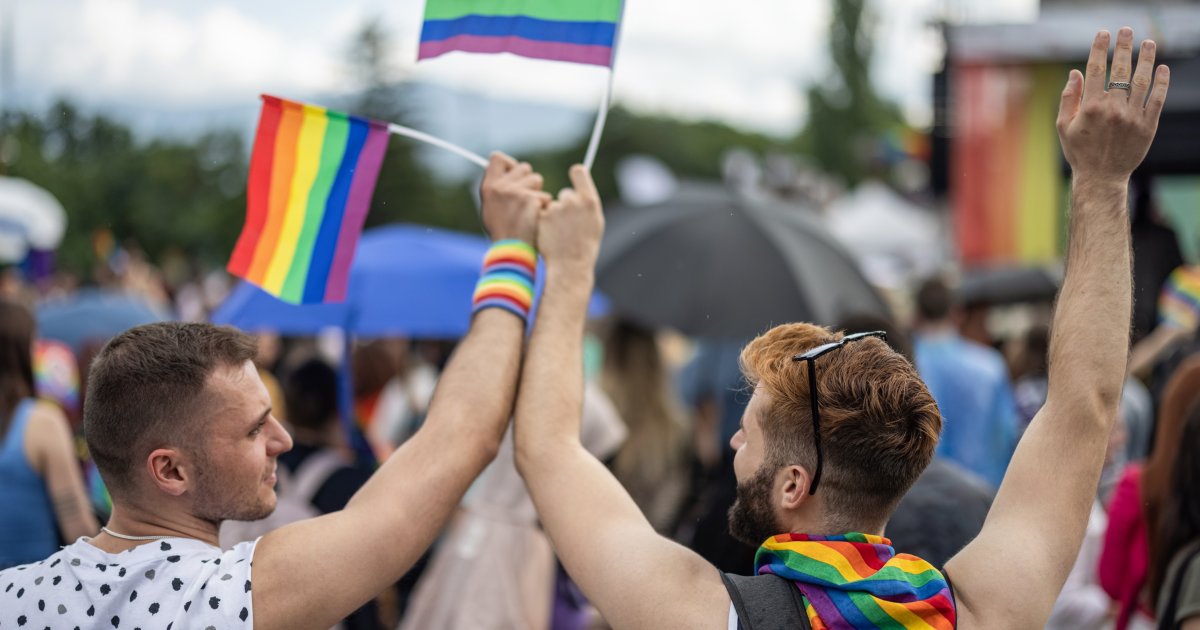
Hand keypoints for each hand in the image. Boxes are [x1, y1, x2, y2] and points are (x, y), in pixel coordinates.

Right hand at [480, 152, 549, 243]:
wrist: (512, 255)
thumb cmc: (504, 235)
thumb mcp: (491, 210)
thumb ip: (498, 190)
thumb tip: (507, 168)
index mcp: (488, 188)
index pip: (498, 158)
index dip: (509, 165)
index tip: (514, 176)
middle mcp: (500, 187)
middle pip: (523, 167)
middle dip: (528, 181)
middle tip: (524, 202)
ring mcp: (515, 192)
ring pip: (537, 179)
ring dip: (537, 194)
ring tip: (530, 213)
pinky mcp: (530, 200)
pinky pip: (545, 197)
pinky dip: (544, 208)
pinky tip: (536, 221)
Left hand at [538, 165, 604, 272]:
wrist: (569, 266)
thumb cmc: (584, 247)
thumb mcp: (594, 223)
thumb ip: (587, 203)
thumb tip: (580, 186)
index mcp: (590, 201)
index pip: (580, 172)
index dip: (577, 174)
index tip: (575, 175)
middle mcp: (573, 201)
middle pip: (566, 194)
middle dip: (565, 205)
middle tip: (569, 225)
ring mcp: (556, 209)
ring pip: (552, 206)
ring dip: (554, 216)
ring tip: (560, 234)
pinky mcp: (542, 217)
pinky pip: (542, 214)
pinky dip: (544, 223)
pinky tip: (550, 236)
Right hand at [1057, 28, 1168, 180]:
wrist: (1101, 177)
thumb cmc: (1080, 152)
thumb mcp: (1064, 126)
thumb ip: (1069, 98)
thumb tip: (1076, 73)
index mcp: (1090, 107)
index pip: (1096, 70)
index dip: (1100, 48)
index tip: (1104, 34)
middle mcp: (1113, 109)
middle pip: (1120, 70)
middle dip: (1124, 47)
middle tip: (1127, 31)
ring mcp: (1133, 117)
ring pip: (1142, 81)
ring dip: (1146, 59)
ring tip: (1148, 43)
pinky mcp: (1148, 125)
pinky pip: (1157, 99)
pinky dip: (1161, 82)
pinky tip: (1162, 68)